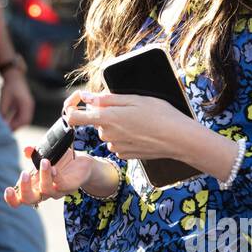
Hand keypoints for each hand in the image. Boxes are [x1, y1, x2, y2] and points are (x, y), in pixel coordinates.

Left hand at [0, 69, 34, 129]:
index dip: (15, 126)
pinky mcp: (24, 106)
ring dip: (15, 125)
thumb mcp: (4, 97)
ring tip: (5, 129)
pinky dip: (15, 121)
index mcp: (27, 104)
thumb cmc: (9, 85)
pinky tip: (7, 122)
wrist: (14, 75)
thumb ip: (3, 110)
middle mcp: (29, 106)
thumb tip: (1, 123)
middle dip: (16, 127)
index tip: (6, 130)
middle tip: (5, 132)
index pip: (24, 120)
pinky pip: (21, 117)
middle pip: (25, 122)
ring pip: (23, 120)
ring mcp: (27, 106)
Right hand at [4, 140, 104, 207]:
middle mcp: (44, 191)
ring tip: (44, 161)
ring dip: (44, 176)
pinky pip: (61, 184)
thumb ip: (35, 153)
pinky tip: (54, 167)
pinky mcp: (71, 186)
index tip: (8, 190)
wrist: (83, 164)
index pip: (20, 199)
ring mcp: (58, 190)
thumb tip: (27, 149)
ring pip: (47, 191)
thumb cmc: (61, 162)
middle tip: (24, 175)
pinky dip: (56, 177)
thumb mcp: (45, 155)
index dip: (12, 199)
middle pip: (30, 200)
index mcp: (34, 186)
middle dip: (25, 190)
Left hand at [62, 89, 194, 161]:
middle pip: (96, 122)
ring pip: (108, 132)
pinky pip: (117, 142)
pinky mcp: (124, 154)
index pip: (73, 117)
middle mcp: (108, 134)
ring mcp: (116, 146)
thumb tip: (86, 97)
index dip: (72, 108)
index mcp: (107, 118)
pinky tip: (141, 133)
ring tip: (139, 121)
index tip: (79, 103)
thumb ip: (106, 99)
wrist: (178, 139)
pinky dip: (125, 136)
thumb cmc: (159, 114)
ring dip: (117, 125)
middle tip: (129, 109)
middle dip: (107, 114)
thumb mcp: (133, 99)